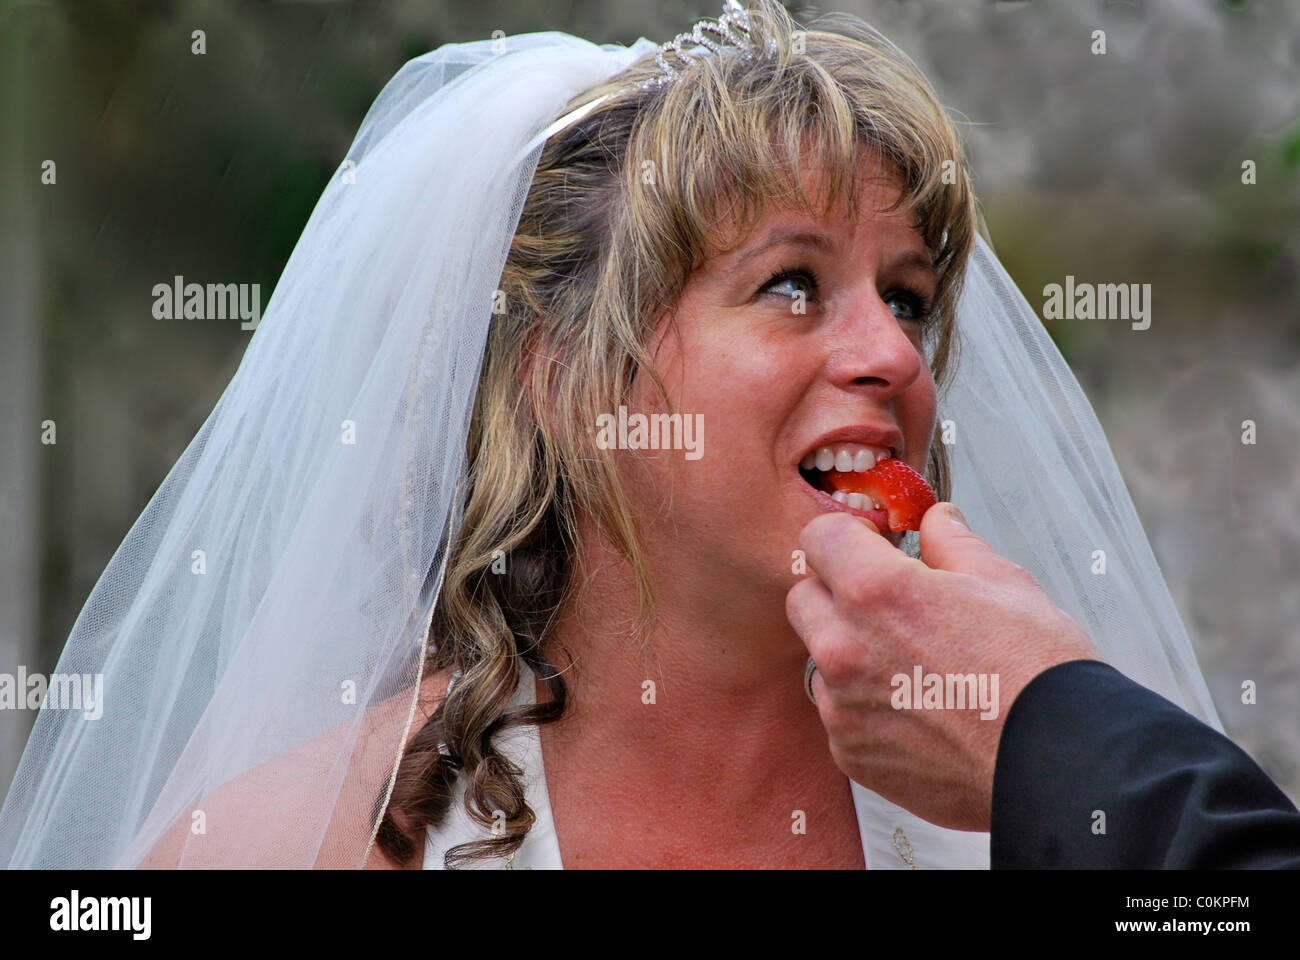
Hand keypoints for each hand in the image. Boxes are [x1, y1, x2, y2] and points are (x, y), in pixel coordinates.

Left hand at [785, 503, 1099, 831]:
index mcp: (874, 590)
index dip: (847, 538)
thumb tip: (936, 521)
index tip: (870, 548)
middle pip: (804, 598)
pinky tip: (916, 708)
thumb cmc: (1037, 672)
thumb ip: (952, 543)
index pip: (818, 538)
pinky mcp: (849, 752)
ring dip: (850, 652)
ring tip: (912, 665)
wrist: (1059, 762)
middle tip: (888, 604)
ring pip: (819, 658)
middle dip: (837, 592)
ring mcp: (842, 705)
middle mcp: (844, 646)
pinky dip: (865, 706)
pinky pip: (839, 712)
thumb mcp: (1002, 581)